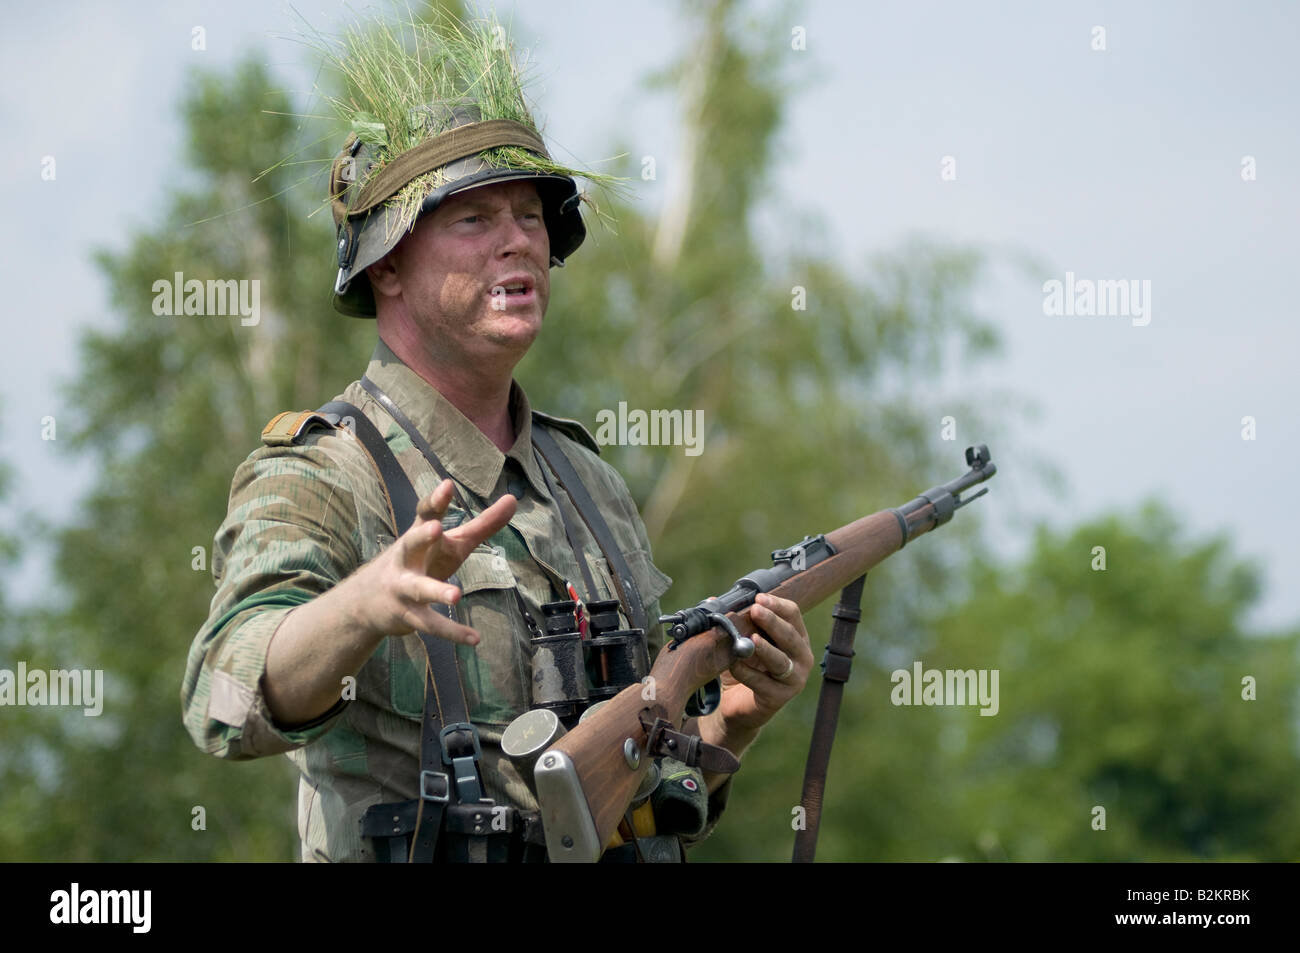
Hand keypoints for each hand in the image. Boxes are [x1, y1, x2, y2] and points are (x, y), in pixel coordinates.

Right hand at [349, 479, 515, 644]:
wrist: (366, 601)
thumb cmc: (420, 561)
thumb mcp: (451, 542)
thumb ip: (482, 523)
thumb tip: (514, 499)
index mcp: (418, 536)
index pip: (424, 513)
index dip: (435, 501)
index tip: (447, 486)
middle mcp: (406, 558)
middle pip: (411, 544)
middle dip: (421, 536)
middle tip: (435, 527)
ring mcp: (404, 587)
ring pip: (418, 588)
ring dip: (435, 591)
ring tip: (456, 595)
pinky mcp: (408, 615)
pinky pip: (431, 625)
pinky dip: (452, 632)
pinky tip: (475, 638)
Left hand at [715, 593, 812, 732]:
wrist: (736, 703)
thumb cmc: (744, 665)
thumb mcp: (741, 640)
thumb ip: (732, 621)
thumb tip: (712, 600)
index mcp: (796, 638)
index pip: (793, 615)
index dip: (777, 605)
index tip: (758, 598)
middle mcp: (801, 657)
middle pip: (790, 635)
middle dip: (772, 621)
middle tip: (755, 610)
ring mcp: (793, 679)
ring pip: (780, 661)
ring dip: (765, 649)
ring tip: (751, 639)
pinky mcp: (779, 698)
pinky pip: (761, 682)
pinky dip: (746, 672)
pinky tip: (734, 664)